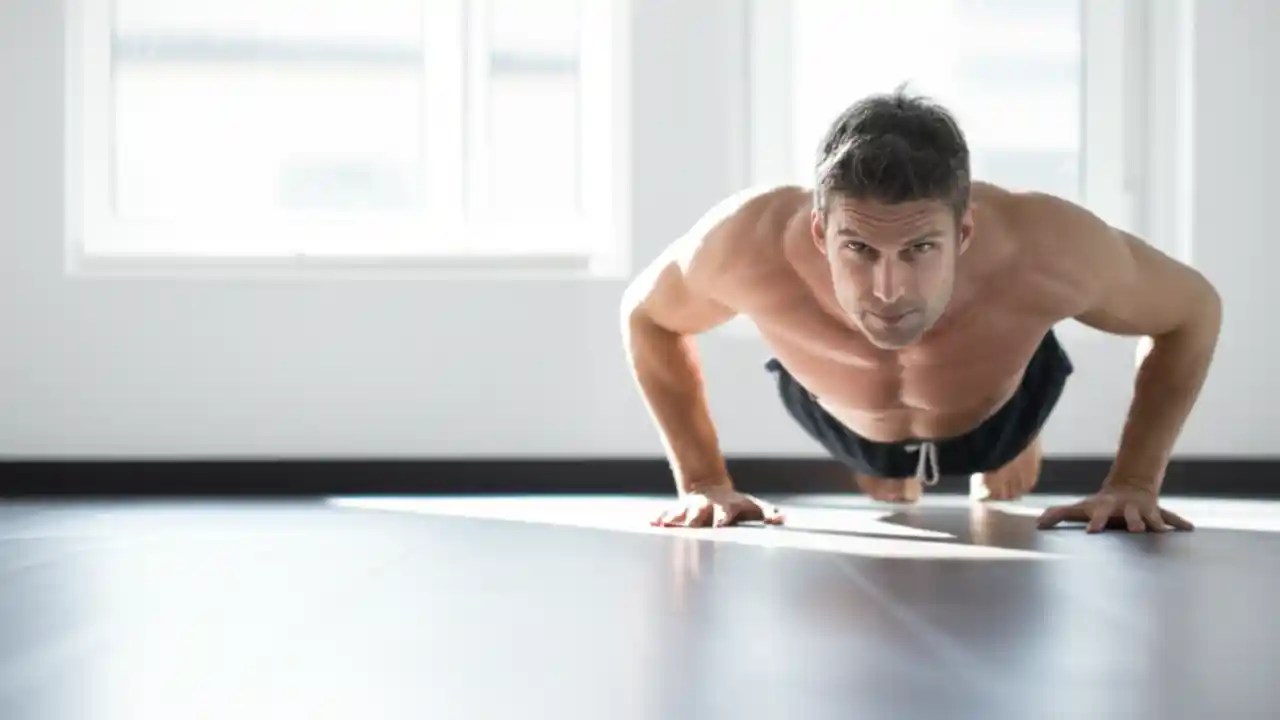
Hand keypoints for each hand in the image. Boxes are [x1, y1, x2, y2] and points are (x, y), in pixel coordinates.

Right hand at [651, 481, 784, 527]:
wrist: (709, 486)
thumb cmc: (736, 504)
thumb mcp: (752, 507)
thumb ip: (769, 513)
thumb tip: (784, 518)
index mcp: (724, 509)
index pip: (724, 514)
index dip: (722, 519)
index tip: (719, 526)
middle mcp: (706, 509)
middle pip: (698, 515)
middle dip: (693, 523)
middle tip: (689, 530)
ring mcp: (691, 509)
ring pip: (680, 515)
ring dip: (673, 521)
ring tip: (663, 526)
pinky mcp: (679, 511)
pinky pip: (668, 515)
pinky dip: (661, 519)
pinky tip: (652, 524)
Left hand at [1036, 481, 1193, 532]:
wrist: (1129, 486)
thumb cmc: (1100, 504)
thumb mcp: (1080, 508)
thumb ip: (1059, 514)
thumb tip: (1038, 524)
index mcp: (1106, 508)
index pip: (1098, 515)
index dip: (1095, 523)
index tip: (1092, 533)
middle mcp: (1126, 508)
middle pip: (1129, 515)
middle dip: (1132, 522)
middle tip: (1135, 531)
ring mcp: (1143, 509)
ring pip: (1152, 516)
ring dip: (1157, 523)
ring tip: (1163, 532)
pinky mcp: (1158, 512)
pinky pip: (1170, 517)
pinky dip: (1179, 523)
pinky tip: (1190, 530)